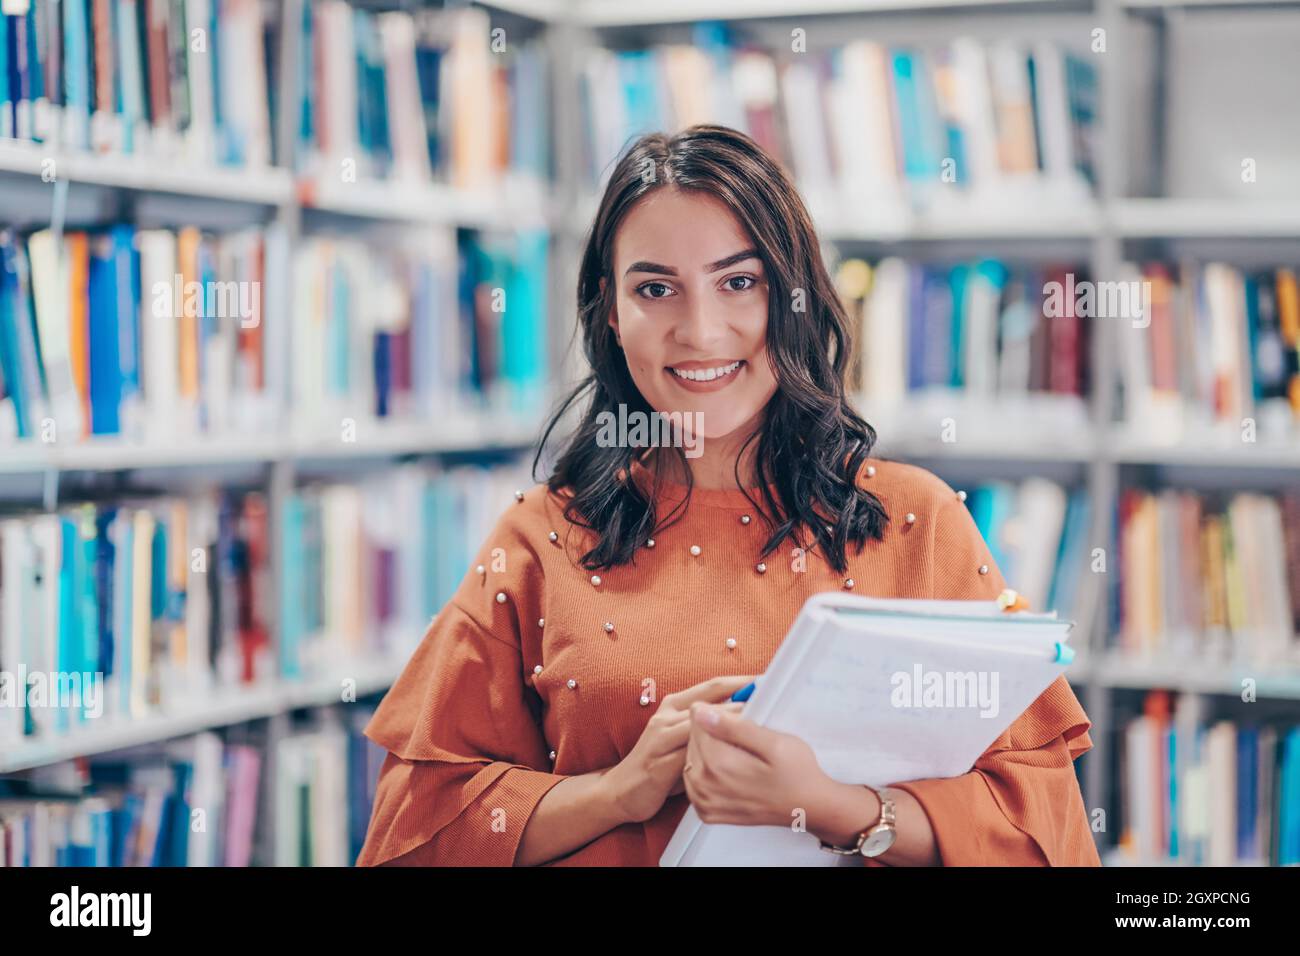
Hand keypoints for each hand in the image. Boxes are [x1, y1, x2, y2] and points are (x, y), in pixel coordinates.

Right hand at [603, 676, 753, 824]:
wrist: (622, 790)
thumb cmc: (660, 764)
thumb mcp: (684, 739)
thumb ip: (709, 726)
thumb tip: (747, 717)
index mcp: (674, 705)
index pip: (714, 685)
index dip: (742, 681)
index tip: (766, 679)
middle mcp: (667, 716)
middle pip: (712, 700)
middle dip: (743, 698)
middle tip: (770, 695)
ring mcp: (661, 738)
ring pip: (703, 724)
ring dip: (732, 721)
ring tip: (760, 719)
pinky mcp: (660, 763)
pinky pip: (692, 754)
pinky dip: (715, 750)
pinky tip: (735, 753)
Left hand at [682, 700, 830, 828]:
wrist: (808, 806)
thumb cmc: (797, 774)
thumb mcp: (773, 742)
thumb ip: (735, 727)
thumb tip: (701, 714)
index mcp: (719, 764)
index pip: (697, 723)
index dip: (714, 712)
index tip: (735, 715)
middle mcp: (706, 786)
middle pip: (691, 741)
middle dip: (710, 731)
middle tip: (740, 734)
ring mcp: (705, 802)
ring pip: (689, 760)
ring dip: (705, 750)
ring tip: (735, 751)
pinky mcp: (708, 812)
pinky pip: (691, 783)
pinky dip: (702, 772)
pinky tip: (723, 768)